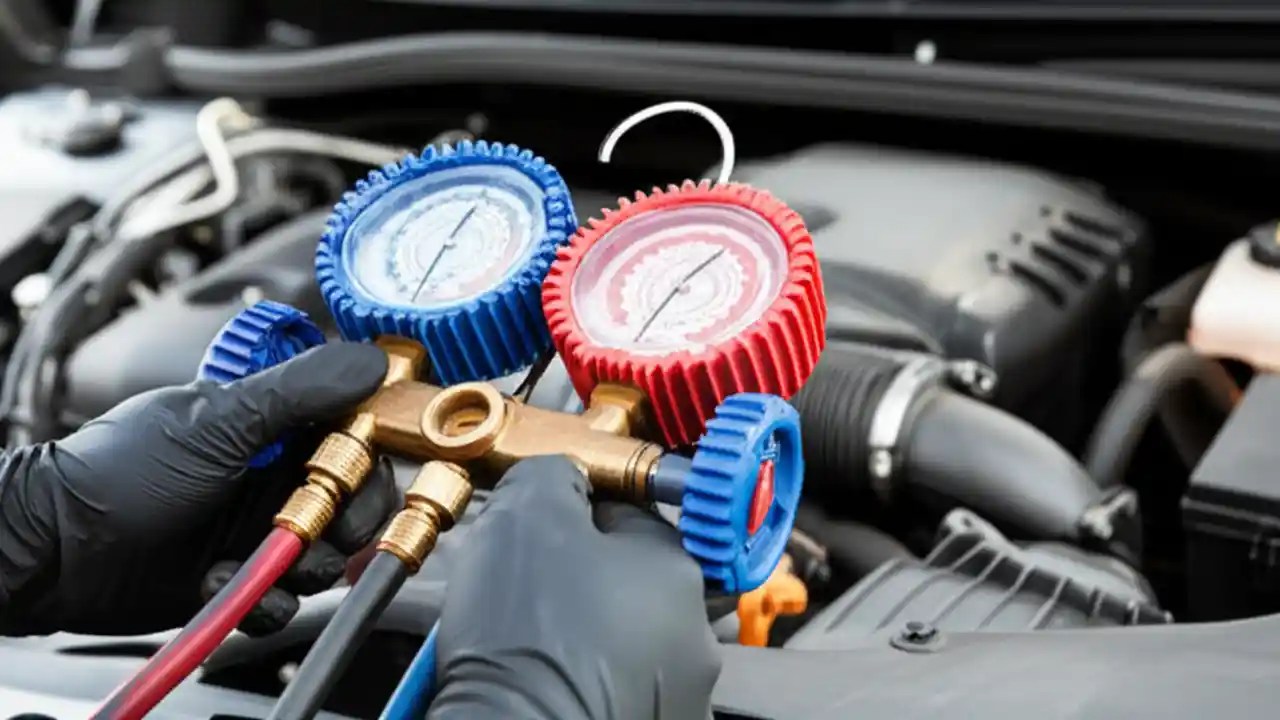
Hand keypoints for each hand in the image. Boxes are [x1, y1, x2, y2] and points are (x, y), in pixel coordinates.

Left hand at [0, 343, 398, 636]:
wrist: (54, 553)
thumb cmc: (116, 473)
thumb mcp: (216, 421)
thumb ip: (299, 390)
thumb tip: (368, 362)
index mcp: (273, 422)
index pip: (354, 428)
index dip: (371, 452)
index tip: (362, 471)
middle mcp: (273, 473)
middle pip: (356, 498)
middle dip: (343, 521)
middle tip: (316, 528)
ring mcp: (259, 527)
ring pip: (328, 554)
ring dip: (299, 565)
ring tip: (254, 560)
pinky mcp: (244, 577)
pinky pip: (288, 598)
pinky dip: (264, 600)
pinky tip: (224, 583)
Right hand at [430, 455, 720, 719]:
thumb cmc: (526, 636)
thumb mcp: (525, 513)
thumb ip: (553, 475)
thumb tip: (560, 476)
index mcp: (676, 567)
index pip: (623, 514)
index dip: (567, 519)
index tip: (533, 537)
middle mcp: (694, 632)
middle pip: (627, 582)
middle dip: (579, 583)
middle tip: (524, 597)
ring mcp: (682, 693)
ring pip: (625, 643)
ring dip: (587, 639)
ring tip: (530, 651)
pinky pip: (620, 693)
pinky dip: (588, 686)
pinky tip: (547, 686)